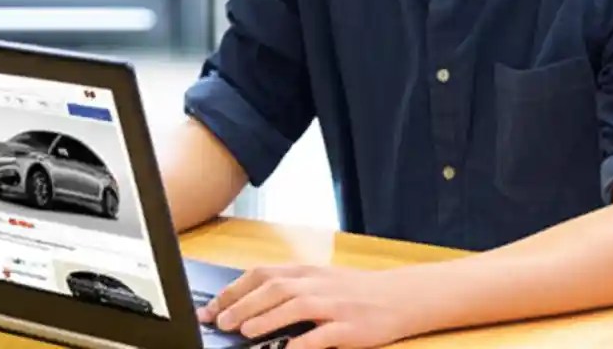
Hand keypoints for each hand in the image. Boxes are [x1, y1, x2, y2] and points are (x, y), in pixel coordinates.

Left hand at [197, 264, 420, 348]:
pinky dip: (302, 343)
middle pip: (274, 288)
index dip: (234, 290)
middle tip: (221, 321)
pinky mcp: (350, 326)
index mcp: (306, 271)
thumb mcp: (319, 279)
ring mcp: (334, 304)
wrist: (399, 296)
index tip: (212, 307)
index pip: (262, 274)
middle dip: (243, 304)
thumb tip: (246, 302)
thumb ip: (288, 286)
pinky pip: (322, 335)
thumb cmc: (354, 290)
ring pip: (295, 306)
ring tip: (244, 331)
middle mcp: (317, 283)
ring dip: (266, 318)